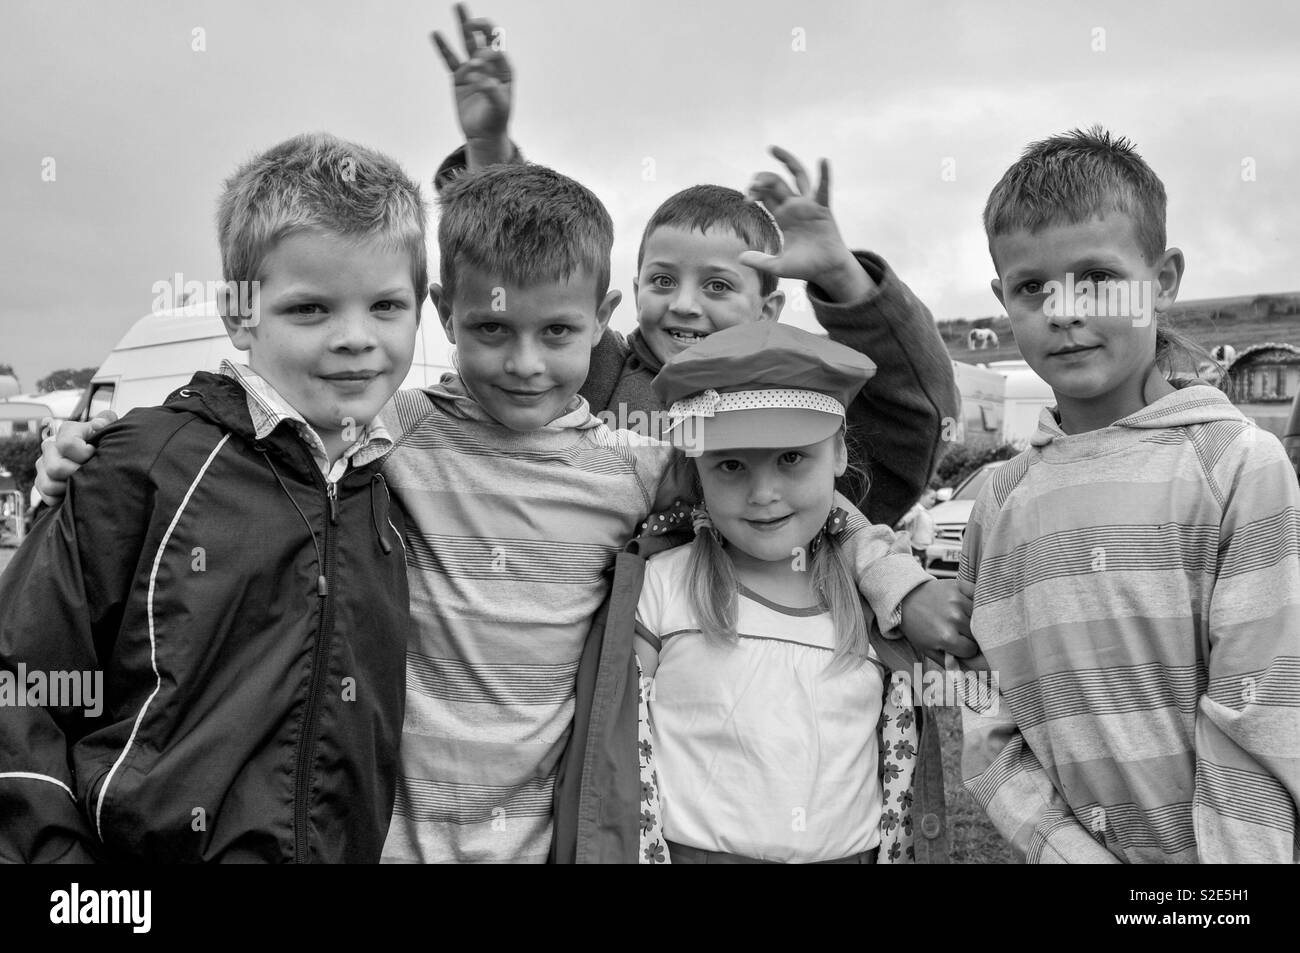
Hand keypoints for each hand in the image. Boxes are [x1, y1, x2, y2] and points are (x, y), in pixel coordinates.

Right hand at [34, 413, 113, 500]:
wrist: (100, 459)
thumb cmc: (105, 443)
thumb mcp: (109, 430)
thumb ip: (106, 421)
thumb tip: (99, 424)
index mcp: (67, 431)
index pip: (66, 444)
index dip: (84, 453)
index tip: (95, 453)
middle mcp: (51, 446)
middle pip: (56, 468)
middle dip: (77, 474)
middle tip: (91, 473)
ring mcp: (44, 464)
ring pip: (49, 484)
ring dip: (69, 487)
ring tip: (84, 482)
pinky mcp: (42, 481)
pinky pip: (47, 496)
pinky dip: (62, 498)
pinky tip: (74, 491)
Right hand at [432, 4, 512, 167]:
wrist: (483, 135)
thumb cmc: (495, 121)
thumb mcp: (498, 108)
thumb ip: (491, 91)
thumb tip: (478, 76)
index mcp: (505, 70)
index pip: (497, 51)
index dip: (488, 52)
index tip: (479, 63)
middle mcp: (490, 65)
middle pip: (485, 38)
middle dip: (480, 26)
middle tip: (473, 20)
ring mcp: (474, 69)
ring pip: (467, 43)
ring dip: (463, 24)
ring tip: (459, 5)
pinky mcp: (459, 76)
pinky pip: (450, 59)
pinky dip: (443, 48)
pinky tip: (436, 35)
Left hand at [739, 146, 873, 302]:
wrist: (826, 272)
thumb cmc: (805, 267)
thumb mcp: (778, 266)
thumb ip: (760, 261)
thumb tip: (740, 258)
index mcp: (783, 216)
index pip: (765, 196)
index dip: (754, 193)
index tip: (746, 199)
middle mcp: (795, 206)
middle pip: (776, 183)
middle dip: (762, 180)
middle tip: (752, 182)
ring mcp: (809, 205)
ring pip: (797, 176)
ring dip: (786, 161)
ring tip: (772, 149)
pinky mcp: (823, 209)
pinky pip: (824, 189)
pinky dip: (824, 175)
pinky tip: (823, 161)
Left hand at [896, 578, 976, 663]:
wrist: (904, 599)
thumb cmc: (917, 627)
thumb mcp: (928, 649)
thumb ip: (949, 661)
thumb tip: (970, 670)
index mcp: (946, 637)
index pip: (971, 649)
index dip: (966, 649)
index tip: (959, 645)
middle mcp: (954, 618)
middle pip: (977, 633)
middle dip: (971, 635)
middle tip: (960, 631)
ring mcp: (958, 600)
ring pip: (981, 615)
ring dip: (974, 618)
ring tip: (962, 618)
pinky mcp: (959, 586)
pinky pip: (979, 596)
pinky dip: (977, 601)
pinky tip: (967, 605)